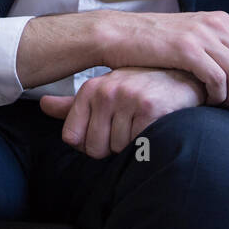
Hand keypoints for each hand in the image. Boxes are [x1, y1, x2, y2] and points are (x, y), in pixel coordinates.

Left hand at [39, 67, 204, 157]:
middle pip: (93, 148)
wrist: (185, 79)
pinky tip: (155, 124)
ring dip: (132, 144)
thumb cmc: (142, 88)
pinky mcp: (149, 109)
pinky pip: (136, 146)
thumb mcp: (105, 92)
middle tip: (130, 125)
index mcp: (90, 89)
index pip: (71, 138)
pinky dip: (147, 143)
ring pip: (117, 149)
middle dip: (112, 146)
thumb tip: (43, 105)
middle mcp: (106, 91)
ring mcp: (128, 98)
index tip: (107, 129)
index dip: (89, 142)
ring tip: (144, 122)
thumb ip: (73, 105)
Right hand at [96, 10, 228, 106]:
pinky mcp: (187, 49)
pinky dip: (217, 96)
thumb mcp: (191, 38)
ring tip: (218, 105)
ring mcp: (203, 35)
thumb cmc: (152, 44)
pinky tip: (205, 101)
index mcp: (221, 20)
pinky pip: (218, 78)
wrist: (118, 35)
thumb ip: (215, 49)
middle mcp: (216, 24)